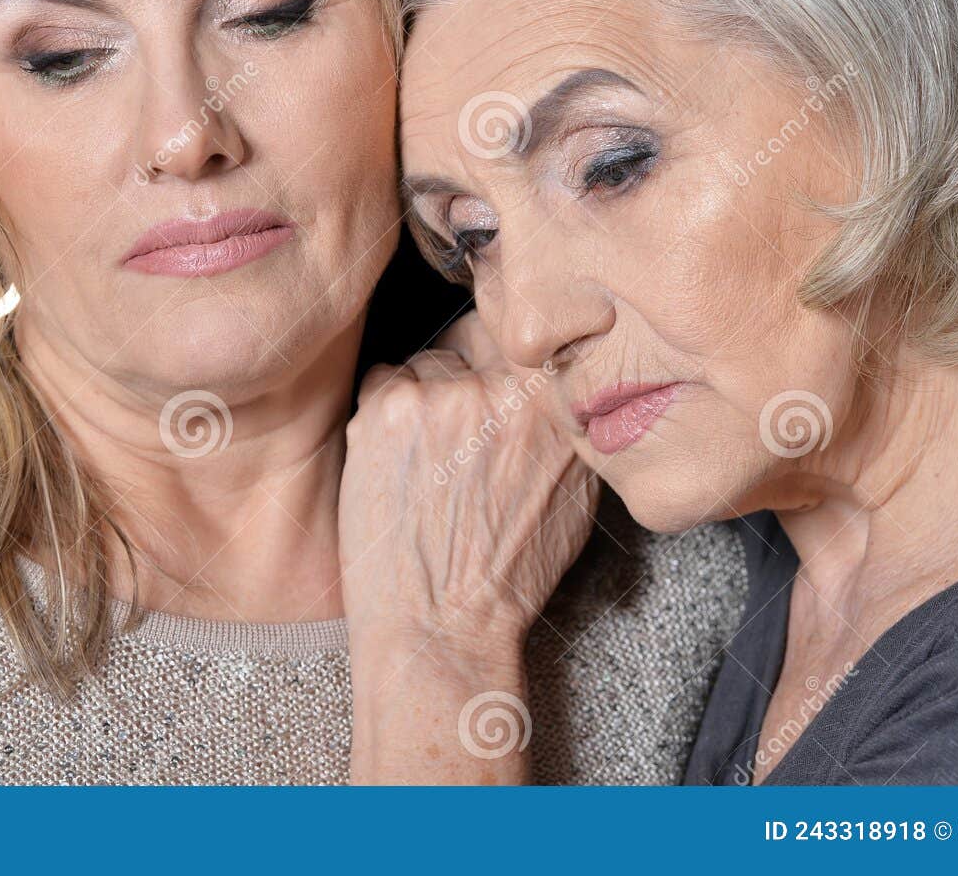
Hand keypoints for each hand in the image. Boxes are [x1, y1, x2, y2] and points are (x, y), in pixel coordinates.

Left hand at [339, 314, 597, 781]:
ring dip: (425, 395)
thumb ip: (564, 419)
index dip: (510, 351)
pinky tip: (399, 460)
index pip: (526, 333)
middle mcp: (500, 390)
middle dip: (467, 374)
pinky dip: (387, 411)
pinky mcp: (386, 408)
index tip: (498, 365)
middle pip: (472, 340)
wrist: (439, 624)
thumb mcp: (574, 490)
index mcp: (554, 405)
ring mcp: (438, 394)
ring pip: (426, 361)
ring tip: (429, 459)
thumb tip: (555, 372)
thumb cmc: (506, 571)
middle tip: (461, 434)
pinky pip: (383, 380)